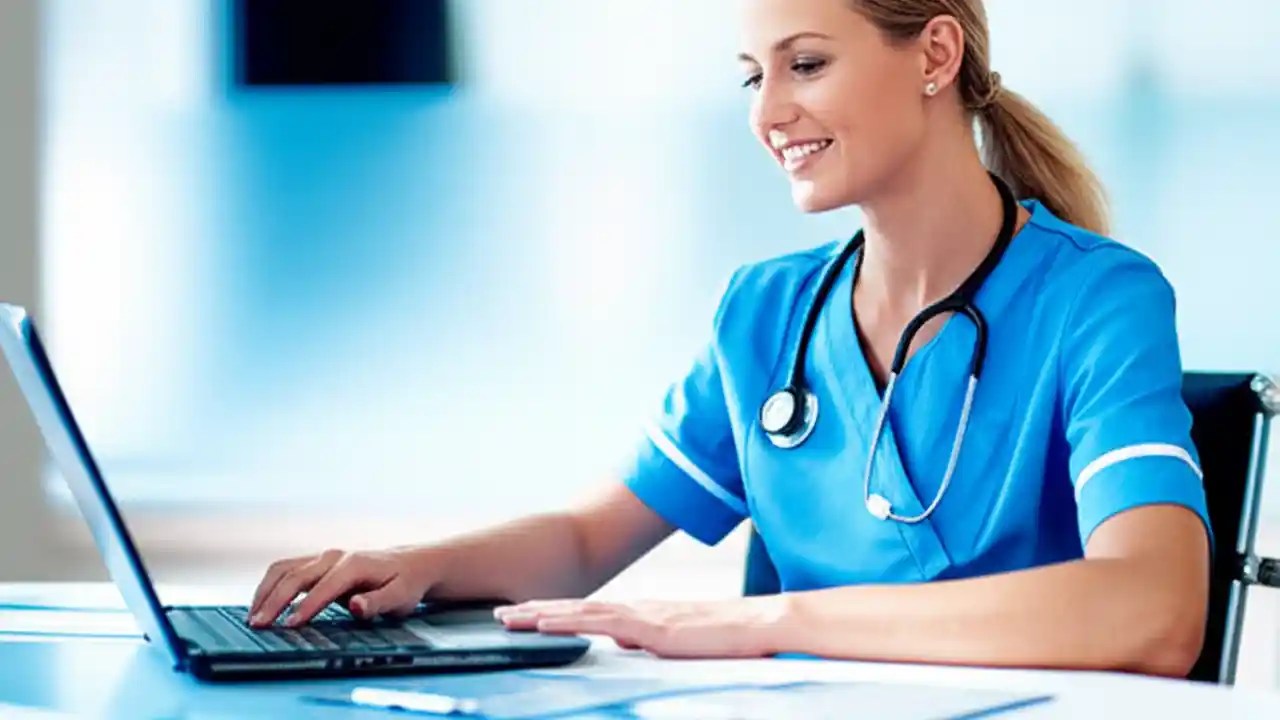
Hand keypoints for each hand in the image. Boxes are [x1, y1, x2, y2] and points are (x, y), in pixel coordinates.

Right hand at [248, 547, 435, 627]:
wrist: (411, 564)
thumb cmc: (405, 584)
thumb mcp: (401, 597)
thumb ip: (378, 602)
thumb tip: (355, 605)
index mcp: (354, 565)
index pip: (324, 587)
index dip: (306, 607)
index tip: (289, 626)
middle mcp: (334, 557)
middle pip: (296, 576)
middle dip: (274, 601)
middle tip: (258, 626)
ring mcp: (323, 558)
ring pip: (284, 569)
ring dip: (265, 592)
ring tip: (253, 618)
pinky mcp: (316, 563)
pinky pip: (285, 570)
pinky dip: (269, 586)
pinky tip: (260, 605)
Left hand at [493, 597, 787, 658]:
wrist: (761, 625)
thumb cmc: (729, 638)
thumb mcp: (678, 644)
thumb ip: (648, 641)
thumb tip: (624, 643)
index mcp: (642, 616)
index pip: (588, 614)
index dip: (554, 613)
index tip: (524, 616)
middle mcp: (637, 611)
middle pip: (576, 610)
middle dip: (535, 611)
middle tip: (499, 613)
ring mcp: (644, 617)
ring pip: (580, 613)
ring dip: (540, 615)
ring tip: (508, 618)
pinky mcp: (652, 629)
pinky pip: (603, 624)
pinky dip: (570, 622)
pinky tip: (547, 624)